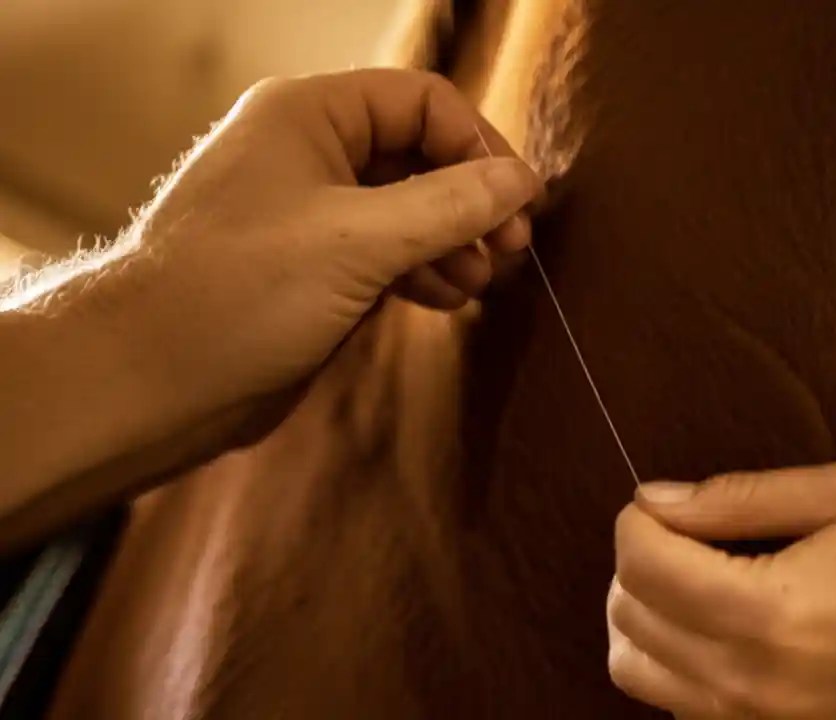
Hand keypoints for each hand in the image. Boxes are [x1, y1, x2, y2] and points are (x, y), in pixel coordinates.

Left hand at [0, 69, 540, 547]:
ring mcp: (307, 213)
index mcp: (308, 115)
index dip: (478, 148)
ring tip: (480, 281)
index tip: (518, 208)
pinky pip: (383, 252)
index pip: (422, 102)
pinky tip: (446, 299)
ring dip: (453, 241)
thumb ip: (451, 206)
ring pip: (407, 209)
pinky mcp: (307, 268)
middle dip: (471, 201)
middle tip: (508, 252)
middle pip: (420, 155)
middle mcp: (307, 153)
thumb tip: (523, 183)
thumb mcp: (360, 241)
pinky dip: (421, 270)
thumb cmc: (237, 292)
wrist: (148, 379)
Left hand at [608, 457, 835, 718]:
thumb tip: (656, 500)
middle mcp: (756, 692)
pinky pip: (690, 712)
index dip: (639, 515)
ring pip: (643, 676)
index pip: (638, 564)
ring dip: (652, 617)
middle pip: (627, 623)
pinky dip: (686, 665)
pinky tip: (737, 625)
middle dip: (637, 564)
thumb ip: (741, 498)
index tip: (669, 500)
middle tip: (688, 531)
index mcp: (770, 617)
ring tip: (706, 576)